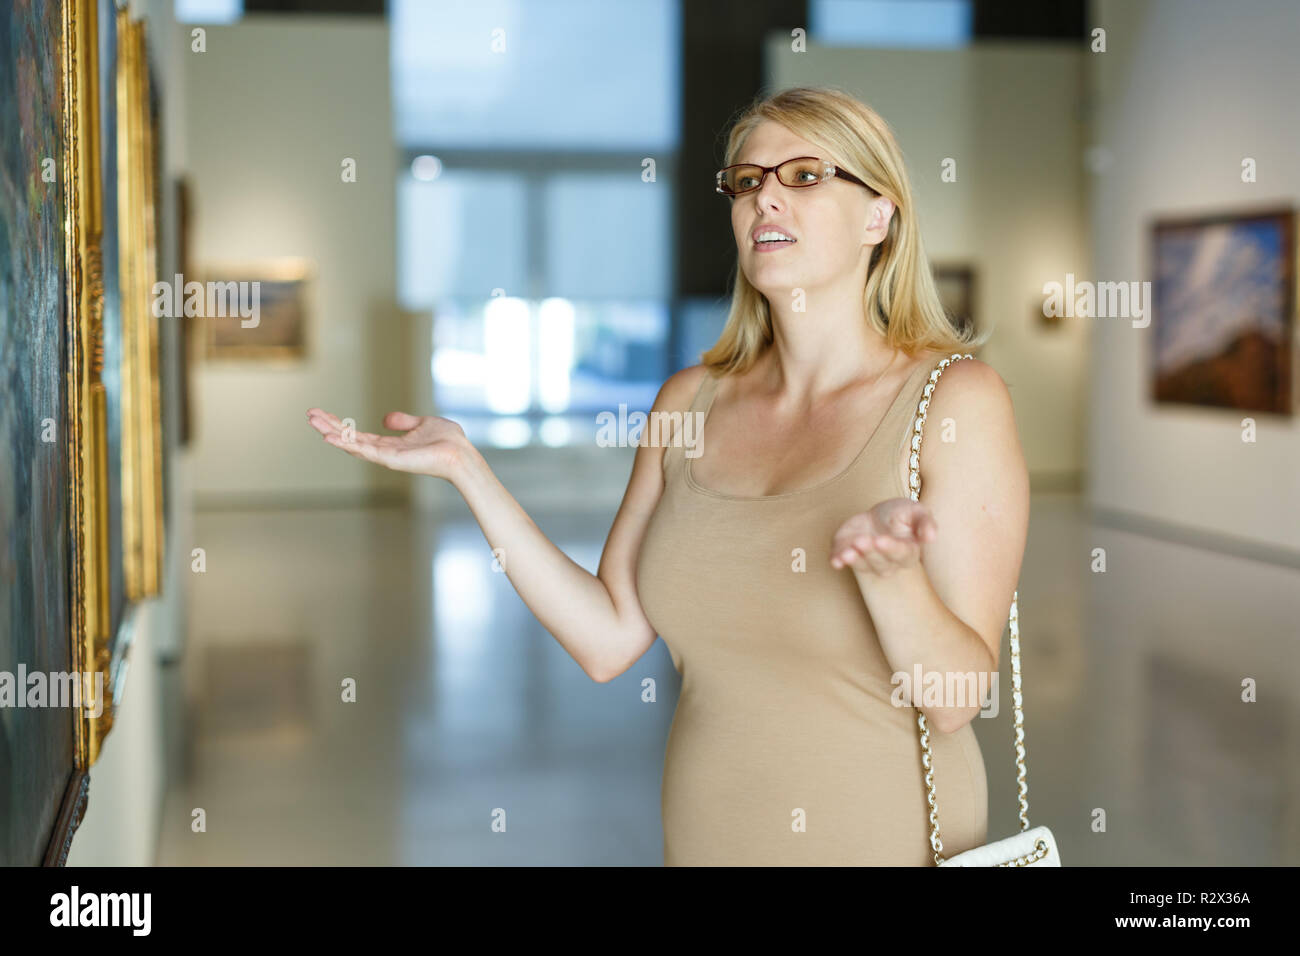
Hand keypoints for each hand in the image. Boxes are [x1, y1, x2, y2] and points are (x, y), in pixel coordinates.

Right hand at [305, 407, 469, 479]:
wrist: (461, 454)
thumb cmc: (448, 441)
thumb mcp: (423, 423)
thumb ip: (404, 421)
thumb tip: (386, 418)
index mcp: (391, 445)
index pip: (359, 435)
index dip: (341, 425)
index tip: (322, 414)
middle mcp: (385, 452)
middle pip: (350, 439)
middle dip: (329, 427)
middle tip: (309, 415)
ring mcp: (386, 457)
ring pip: (352, 444)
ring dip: (331, 433)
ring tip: (312, 421)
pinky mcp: (391, 459)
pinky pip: (364, 450)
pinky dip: (346, 444)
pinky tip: (330, 437)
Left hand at [829, 497, 936, 574]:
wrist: (878, 516)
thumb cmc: (901, 515)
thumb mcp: (916, 512)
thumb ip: (925, 523)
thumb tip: (932, 537)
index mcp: (907, 552)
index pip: (900, 553)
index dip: (890, 548)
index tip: (880, 540)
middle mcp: (888, 562)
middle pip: (880, 562)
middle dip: (870, 552)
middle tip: (863, 540)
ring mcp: (867, 561)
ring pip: (861, 565)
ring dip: (854, 559)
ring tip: (848, 551)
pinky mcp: (848, 555)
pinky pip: (842, 562)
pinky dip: (838, 561)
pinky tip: (835, 561)